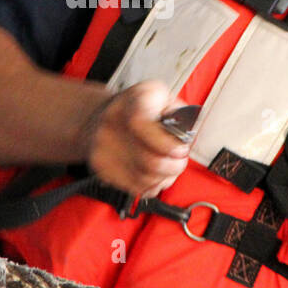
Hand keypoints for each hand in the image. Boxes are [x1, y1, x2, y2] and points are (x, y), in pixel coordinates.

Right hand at [85, 81, 190, 197]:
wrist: (100, 117)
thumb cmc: (140, 109)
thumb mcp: (162, 99)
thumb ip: (178, 115)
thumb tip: (187, 136)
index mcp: (132, 99)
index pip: (140, 123)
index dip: (165, 143)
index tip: (180, 150)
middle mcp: (111, 121)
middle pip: (148, 160)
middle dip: (173, 167)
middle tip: (179, 161)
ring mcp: (102, 146)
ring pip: (144, 179)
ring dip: (163, 178)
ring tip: (166, 166)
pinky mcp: (101, 168)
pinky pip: (135, 188)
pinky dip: (150, 185)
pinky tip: (151, 172)